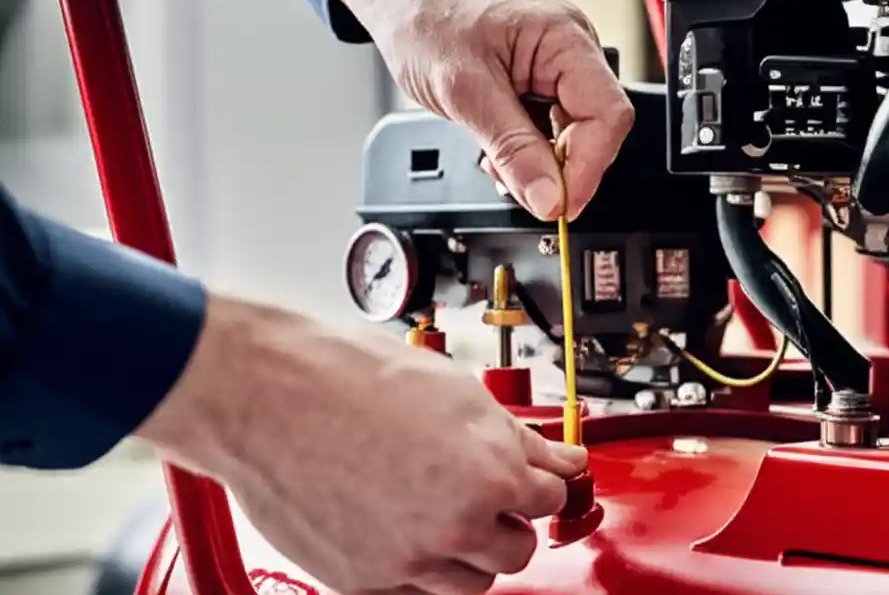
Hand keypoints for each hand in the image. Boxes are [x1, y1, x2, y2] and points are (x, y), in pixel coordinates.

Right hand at [137, 294, 586, 593]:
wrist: (265, 392)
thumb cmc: (350, 377)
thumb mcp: (457, 392)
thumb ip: (519, 437)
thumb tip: (562, 458)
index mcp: (490, 474)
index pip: (548, 500)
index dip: (536, 481)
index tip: (524, 476)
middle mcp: (454, 525)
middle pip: (515, 552)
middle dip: (506, 522)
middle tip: (483, 493)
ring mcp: (406, 558)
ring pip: (468, 584)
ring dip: (466, 552)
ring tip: (440, 508)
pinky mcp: (360, 578)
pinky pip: (411, 590)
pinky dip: (416, 566)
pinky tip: (400, 524)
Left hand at [334, 0, 634, 220]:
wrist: (402, 3)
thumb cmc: (427, 22)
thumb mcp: (464, 91)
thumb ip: (512, 149)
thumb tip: (549, 199)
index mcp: (564, 37)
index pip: (607, 114)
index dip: (587, 166)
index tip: (557, 203)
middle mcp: (572, 51)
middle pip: (596, 130)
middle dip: (559, 168)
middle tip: (518, 186)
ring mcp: (559, 69)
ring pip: (575, 137)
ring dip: (540, 163)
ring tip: (496, 162)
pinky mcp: (543, 85)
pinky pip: (552, 132)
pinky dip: (528, 154)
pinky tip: (500, 152)